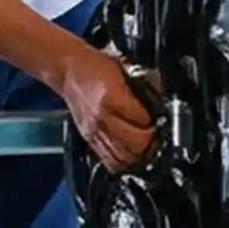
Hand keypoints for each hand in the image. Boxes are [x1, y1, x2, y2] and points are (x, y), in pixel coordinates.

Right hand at [57, 45, 154, 173]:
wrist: (67, 69)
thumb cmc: (94, 66)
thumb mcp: (123, 70)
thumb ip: (142, 88)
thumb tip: (158, 103)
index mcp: (113, 98)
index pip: (143, 121)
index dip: (156, 121)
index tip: (160, 119)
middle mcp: (103, 118)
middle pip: (135, 144)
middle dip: (150, 142)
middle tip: (156, 135)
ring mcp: (95, 131)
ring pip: (123, 157)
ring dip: (138, 155)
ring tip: (144, 146)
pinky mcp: (89, 138)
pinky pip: (109, 160)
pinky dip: (123, 161)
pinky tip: (129, 153)